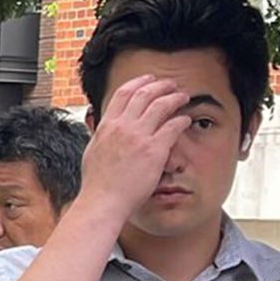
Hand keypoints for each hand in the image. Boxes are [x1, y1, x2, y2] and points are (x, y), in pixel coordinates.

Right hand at [80, 75, 192, 218]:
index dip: (139, 82)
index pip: (124, 93)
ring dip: (174, 98)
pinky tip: (186, 120)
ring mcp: (139, 137)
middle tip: (170, 84)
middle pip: (144, 94)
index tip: (148, 80)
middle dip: (160, 86)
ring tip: (183, 97)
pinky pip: (172, 127)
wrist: (103, 200)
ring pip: (161, 106)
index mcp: (107, 125)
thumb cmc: (98, 183)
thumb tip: (102, 129)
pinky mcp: (154, 150)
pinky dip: (181, 120)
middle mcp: (123, 126)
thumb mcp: (93, 151)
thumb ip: (100, 136)